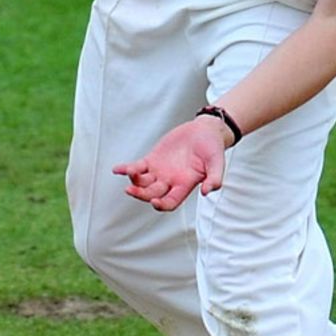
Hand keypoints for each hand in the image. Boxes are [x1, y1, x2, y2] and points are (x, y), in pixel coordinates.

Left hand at [113, 117, 231, 211]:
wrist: (205, 130)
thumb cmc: (213, 148)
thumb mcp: (217, 162)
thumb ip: (215, 177)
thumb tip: (208, 191)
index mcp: (185, 185)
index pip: (170, 202)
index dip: (162, 205)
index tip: (154, 202)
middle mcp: (170, 181)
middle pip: (152, 194)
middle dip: (141, 194)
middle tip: (131, 190)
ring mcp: (160, 171)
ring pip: (142, 182)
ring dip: (134, 180)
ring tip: (129, 173)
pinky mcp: (153, 159)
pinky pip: (137, 167)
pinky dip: (127, 169)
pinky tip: (118, 169)